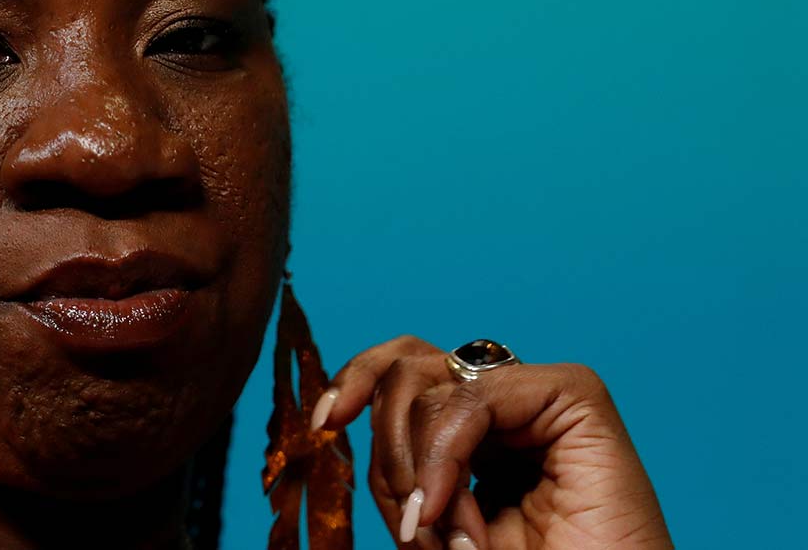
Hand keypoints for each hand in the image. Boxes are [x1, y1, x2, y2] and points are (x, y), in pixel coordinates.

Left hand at [321, 336, 672, 549]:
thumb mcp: (432, 522)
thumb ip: (399, 470)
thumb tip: (332, 416)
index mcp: (474, 431)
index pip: (400, 374)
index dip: (354, 383)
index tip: (324, 424)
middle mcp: (506, 405)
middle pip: (407, 366)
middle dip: (386, 445)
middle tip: (407, 521)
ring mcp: (540, 395)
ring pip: (428, 383)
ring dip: (418, 469)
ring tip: (443, 534)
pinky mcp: (575, 395)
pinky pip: (472, 395)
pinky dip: (446, 457)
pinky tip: (454, 519)